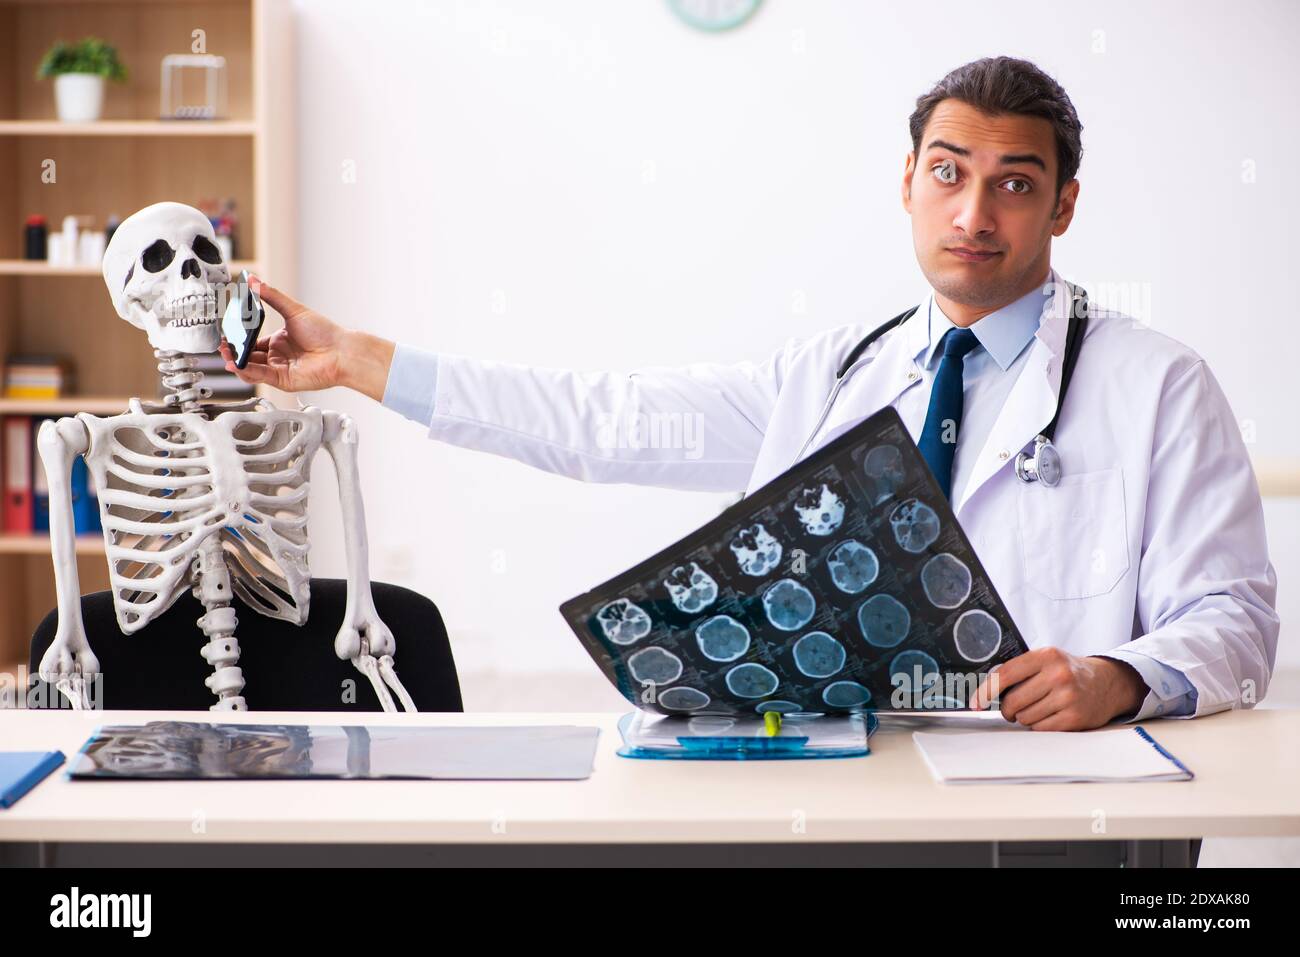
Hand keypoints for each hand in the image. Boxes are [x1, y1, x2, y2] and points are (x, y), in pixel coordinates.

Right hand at [219, 275, 395, 399]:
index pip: (252, 342)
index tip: (226, 334)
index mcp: (278, 341)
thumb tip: (254, 279)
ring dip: (236, 363)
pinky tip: (238, 365)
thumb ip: (271, 296)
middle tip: (222, 345)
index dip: (238, 340)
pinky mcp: (283, 380)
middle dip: (233, 352)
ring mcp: (279, 369)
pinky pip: (260, 376)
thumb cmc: (325, 333)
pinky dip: (247, 371)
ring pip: (251, 368)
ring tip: (226, 355)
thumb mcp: (293, 310)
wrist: (342, 351)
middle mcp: (278, 356)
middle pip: (248, 356)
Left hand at [968, 648, 1147, 730]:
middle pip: (1012, 701)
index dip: (985, 691)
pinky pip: (1040, 729)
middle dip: (1007, 709)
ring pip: (1024, 717)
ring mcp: (1068, 697)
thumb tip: (985, 691)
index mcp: (1046, 656)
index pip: (1004, 675)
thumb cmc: (1068, 672)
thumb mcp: (1046, 660)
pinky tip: (1048, 715)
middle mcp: (1058, 675)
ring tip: (1038, 707)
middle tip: (1012, 708)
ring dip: (1024, 717)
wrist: (1106, 683)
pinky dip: (1038, 726)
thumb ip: (1019, 670)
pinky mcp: (1074, 718)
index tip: (976, 702)